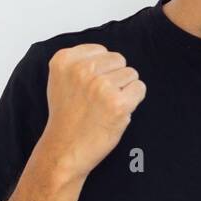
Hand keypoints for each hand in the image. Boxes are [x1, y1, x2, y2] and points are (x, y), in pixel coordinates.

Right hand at [42, 44, 145, 178]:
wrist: (65, 150)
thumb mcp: (61, 80)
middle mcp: (82, 70)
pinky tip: (116, 112)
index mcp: (64, 60)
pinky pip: (139, 88)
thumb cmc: (67, 117)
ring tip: (104, 107)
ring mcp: (100, 86)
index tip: (87, 88)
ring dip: (123, 90)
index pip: (101, 51)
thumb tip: (109, 55)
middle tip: (97, 99)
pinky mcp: (117, 103)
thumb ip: (81, 62)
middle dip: (114, 77)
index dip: (100, 70)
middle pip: (118, 59)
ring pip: (131, 73)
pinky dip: (133, 101)